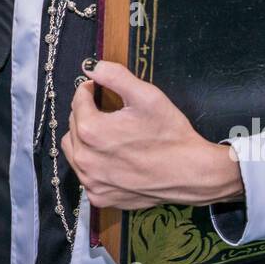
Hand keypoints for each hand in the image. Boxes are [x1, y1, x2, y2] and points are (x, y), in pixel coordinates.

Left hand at [60, 60, 242, 209]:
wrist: (191, 173)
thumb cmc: (170, 135)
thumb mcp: (146, 95)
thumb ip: (115, 76)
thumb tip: (92, 66)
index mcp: (92, 130)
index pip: (78, 100)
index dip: (89, 90)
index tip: (98, 88)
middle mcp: (85, 159)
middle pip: (73, 125)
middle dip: (86, 114)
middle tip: (107, 112)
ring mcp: (91, 181)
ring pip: (74, 151)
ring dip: (84, 139)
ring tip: (106, 134)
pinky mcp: (100, 197)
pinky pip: (85, 175)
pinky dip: (93, 165)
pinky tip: (111, 158)